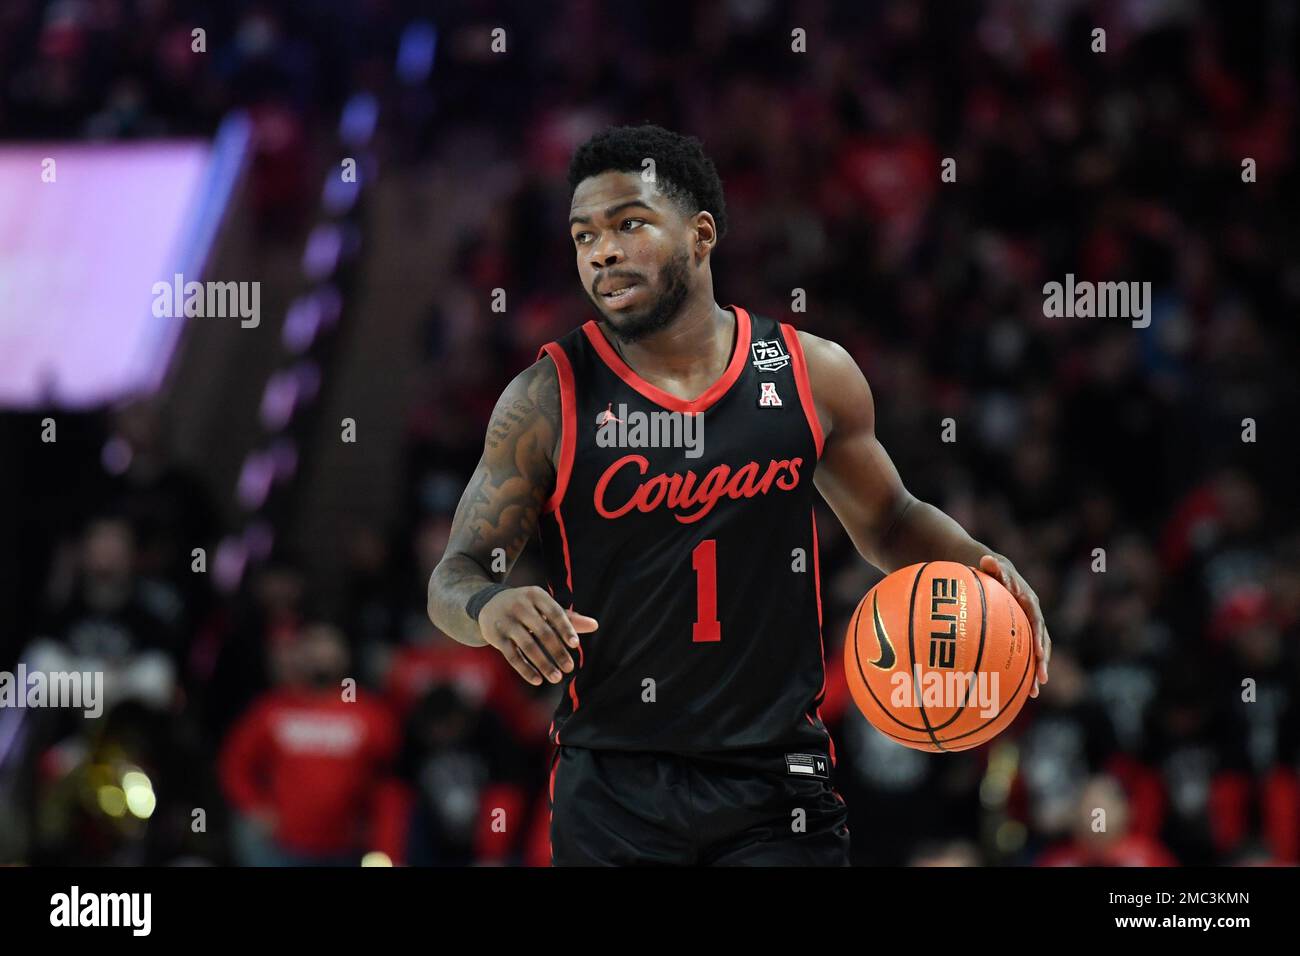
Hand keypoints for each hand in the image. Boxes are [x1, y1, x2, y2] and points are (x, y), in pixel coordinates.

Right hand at [478, 586, 598, 685]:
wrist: (488, 604)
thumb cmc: (526, 607)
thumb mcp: (544, 606)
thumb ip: (569, 617)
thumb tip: (595, 625)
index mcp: (536, 595)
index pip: (555, 612)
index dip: (566, 628)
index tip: (576, 645)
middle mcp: (520, 606)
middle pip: (543, 632)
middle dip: (557, 651)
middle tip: (570, 667)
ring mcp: (506, 621)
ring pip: (527, 646)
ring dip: (544, 664)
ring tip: (557, 678)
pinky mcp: (496, 636)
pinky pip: (512, 656)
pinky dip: (525, 669)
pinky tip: (538, 680)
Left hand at [979, 554, 1050, 697]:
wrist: (987, 569)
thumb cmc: (985, 567)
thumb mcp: (988, 564)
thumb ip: (991, 565)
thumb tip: (986, 560)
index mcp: (1028, 600)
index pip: (1036, 620)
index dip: (1039, 636)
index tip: (1039, 653)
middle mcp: (1031, 613)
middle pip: (1041, 639)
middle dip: (1043, 660)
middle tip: (1042, 679)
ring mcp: (1026, 623)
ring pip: (1035, 649)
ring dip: (1036, 670)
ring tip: (1033, 692)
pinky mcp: (1018, 630)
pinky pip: (1022, 650)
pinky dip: (1021, 667)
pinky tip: (1015, 688)